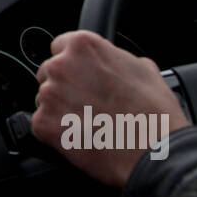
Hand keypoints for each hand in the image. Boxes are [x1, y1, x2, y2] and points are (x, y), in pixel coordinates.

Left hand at [29, 30, 189, 187]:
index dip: (73, 63)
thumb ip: (117, 59)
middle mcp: (60, 66)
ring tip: (88, 122)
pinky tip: (80, 137)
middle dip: (64, 86)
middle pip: (49, 73)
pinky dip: (56, 132)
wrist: (154, 151)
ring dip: (59, 109)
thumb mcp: (144, 68)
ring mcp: (49, 95)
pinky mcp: (43, 124)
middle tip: (87, 103)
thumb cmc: (153, 111)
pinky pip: (41, 124)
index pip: (60, 46)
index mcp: (83, 45)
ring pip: (44, 99)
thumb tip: (113, 63)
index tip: (80, 75)